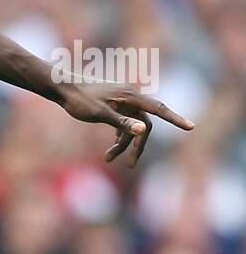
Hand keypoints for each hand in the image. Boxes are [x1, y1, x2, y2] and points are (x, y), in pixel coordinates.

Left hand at [57, 83, 193, 167]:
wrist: (62, 87)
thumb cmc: (79, 100)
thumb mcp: (100, 114)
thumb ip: (123, 123)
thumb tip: (144, 130)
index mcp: (131, 96)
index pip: (158, 110)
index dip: (176, 119)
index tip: (191, 127)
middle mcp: (130, 97)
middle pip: (144, 124)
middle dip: (137, 145)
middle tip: (130, 165)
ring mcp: (123, 101)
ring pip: (132, 126)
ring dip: (124, 144)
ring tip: (108, 159)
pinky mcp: (114, 105)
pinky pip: (124, 123)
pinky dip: (119, 136)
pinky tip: (112, 148)